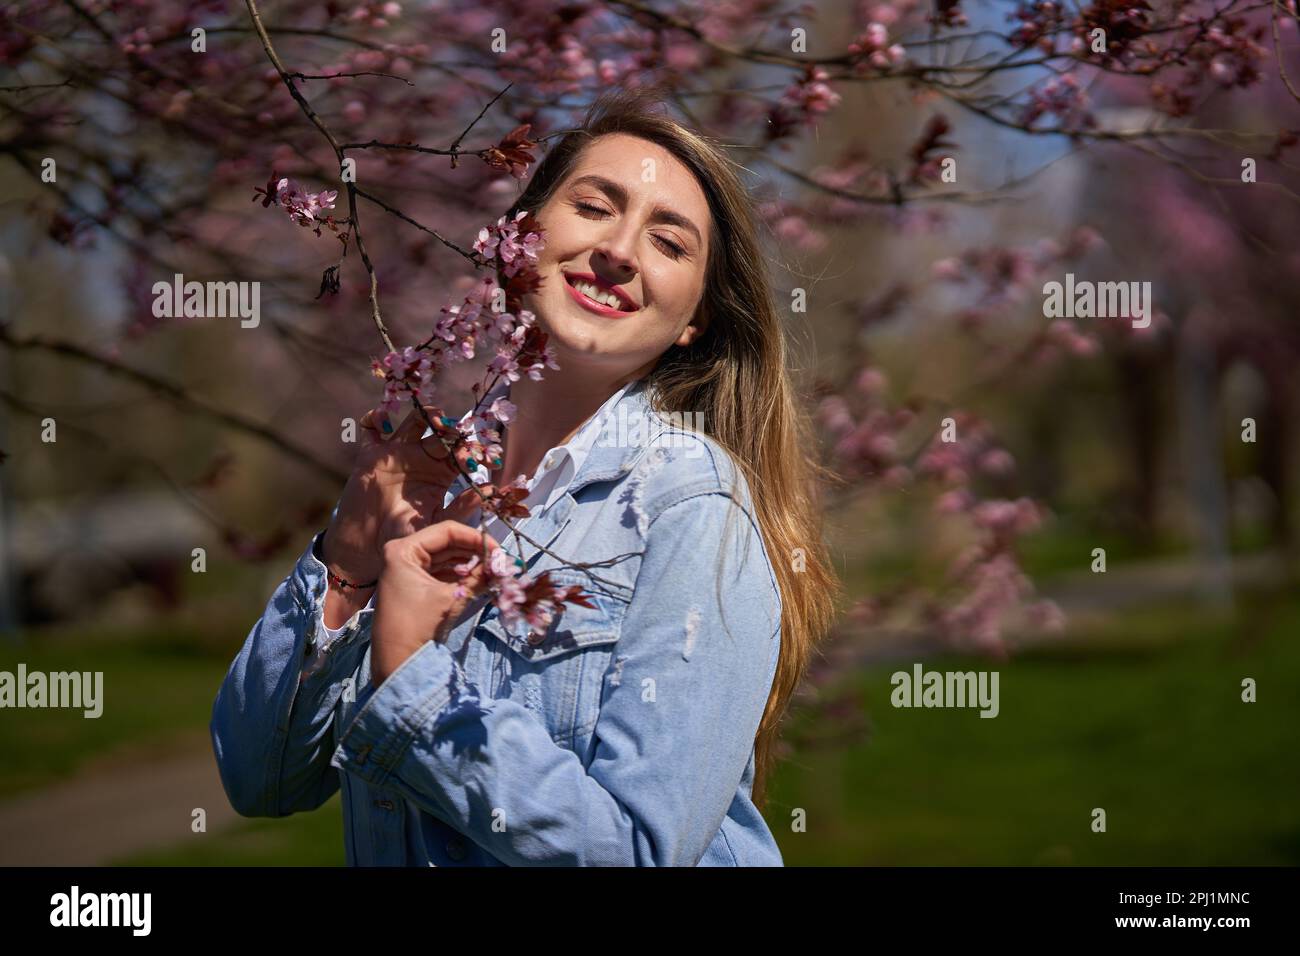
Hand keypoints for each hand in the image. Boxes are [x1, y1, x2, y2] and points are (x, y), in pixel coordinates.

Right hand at [320, 402, 486, 626]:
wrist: (369, 545)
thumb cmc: (405, 535)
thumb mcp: (437, 522)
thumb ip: (461, 507)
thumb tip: (489, 490)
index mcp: (442, 472)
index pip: (462, 452)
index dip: (476, 452)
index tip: (489, 458)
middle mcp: (422, 457)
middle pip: (442, 432)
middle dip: (454, 430)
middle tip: (460, 435)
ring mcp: (398, 452)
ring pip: (415, 421)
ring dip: (426, 415)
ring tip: (436, 421)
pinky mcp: (372, 454)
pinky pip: (371, 428)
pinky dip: (375, 417)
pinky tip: (384, 419)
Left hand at [370, 521, 500, 685]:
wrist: (397, 662)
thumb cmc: (418, 624)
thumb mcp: (452, 597)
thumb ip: (479, 577)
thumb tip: (503, 566)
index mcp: (403, 549)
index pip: (446, 531)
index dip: (475, 537)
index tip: (498, 550)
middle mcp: (402, 554)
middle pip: (446, 543)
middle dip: (474, 552)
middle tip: (500, 561)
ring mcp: (406, 570)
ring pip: (446, 558)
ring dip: (470, 564)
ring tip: (493, 572)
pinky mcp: (413, 585)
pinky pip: (441, 572)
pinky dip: (460, 575)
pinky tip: (480, 580)